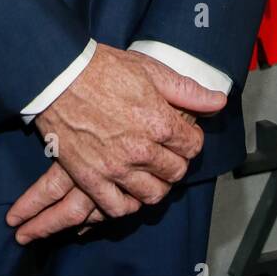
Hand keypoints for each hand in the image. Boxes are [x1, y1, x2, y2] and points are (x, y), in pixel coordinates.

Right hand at [5, 46, 225, 242]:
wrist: (58, 76)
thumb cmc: (102, 68)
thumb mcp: (149, 70)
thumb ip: (187, 90)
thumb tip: (219, 101)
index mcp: (159, 122)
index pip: (193, 146)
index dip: (190, 138)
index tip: (180, 133)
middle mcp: (141, 150)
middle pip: (176, 172)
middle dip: (175, 161)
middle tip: (165, 151)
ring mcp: (115, 167)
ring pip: (152, 194)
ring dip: (156, 184)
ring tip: (149, 171)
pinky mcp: (91, 178)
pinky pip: (118, 207)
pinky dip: (127, 203)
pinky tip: (127, 189)